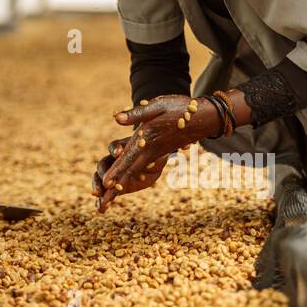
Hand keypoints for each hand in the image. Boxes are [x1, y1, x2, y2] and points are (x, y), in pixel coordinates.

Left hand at [92, 94, 218, 211]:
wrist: (203, 118)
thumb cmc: (179, 108)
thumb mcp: (157, 106)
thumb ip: (136, 114)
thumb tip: (116, 118)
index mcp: (147, 138)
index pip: (128, 157)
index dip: (116, 170)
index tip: (105, 183)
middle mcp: (151, 149)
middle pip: (130, 170)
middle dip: (116, 186)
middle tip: (103, 201)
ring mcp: (156, 153)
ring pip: (136, 171)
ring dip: (122, 184)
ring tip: (109, 197)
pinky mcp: (159, 153)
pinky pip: (143, 168)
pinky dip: (132, 177)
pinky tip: (126, 184)